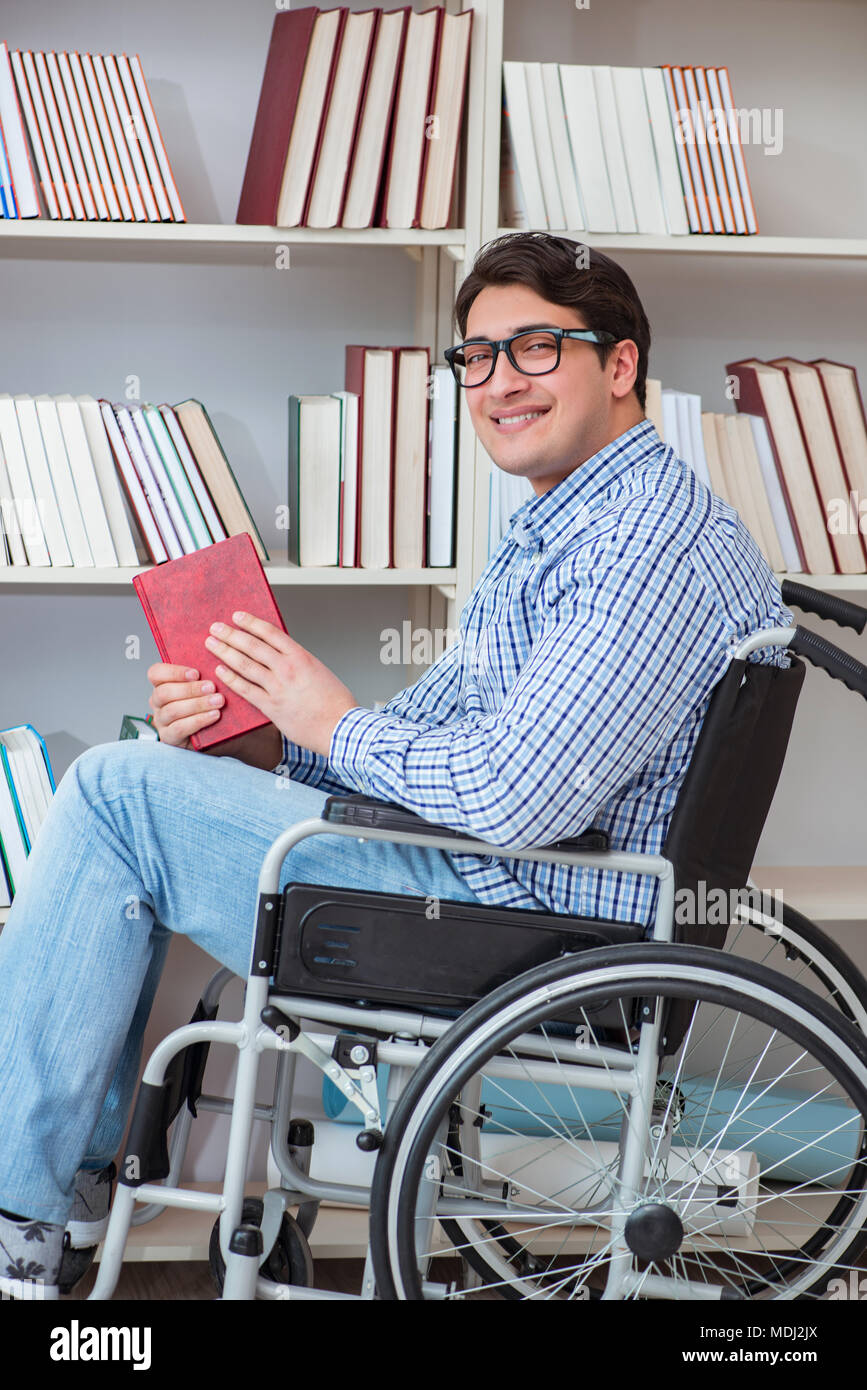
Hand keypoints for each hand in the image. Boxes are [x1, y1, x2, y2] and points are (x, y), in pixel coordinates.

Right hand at [147, 664, 224, 747]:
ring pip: (172, 710)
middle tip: (211, 687)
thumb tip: (217, 667)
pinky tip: (213, 715)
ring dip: (197, 704)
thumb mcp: (201, 689)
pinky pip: (180, 728)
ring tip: (217, 701)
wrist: (208, 735)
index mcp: (162, 685)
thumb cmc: (203, 707)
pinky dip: (198, 720)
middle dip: (190, 689)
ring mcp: (161, 721)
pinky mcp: (169, 737)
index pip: (156, 673)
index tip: (195, 673)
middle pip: (164, 692)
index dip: (174, 672)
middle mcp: (158, 702)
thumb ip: (201, 678)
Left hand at [204, 611, 358, 756]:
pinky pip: (245, 689)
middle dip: (231, 634)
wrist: (340, 727)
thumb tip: (279, 657)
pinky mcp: (271, 706)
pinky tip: (221, 671)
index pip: (270, 632)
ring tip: (211, 644)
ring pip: (245, 664)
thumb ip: (298, 663)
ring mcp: (278, 687)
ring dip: (225, 652)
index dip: (250, 622)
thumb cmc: (335, 703)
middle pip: (252, 645)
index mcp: (301, 656)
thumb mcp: (319, 671)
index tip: (237, 616)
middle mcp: (287, 668)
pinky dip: (231, 678)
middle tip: (216, 627)